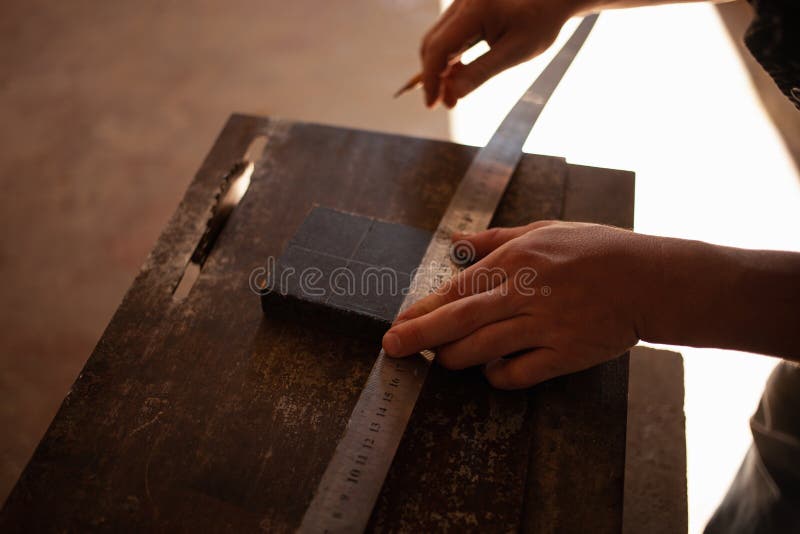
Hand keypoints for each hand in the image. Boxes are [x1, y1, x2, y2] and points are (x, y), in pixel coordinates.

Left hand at [382, 221, 658, 388]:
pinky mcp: (565, 354)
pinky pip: (517, 373)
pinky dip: (496, 376)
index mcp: (516, 260)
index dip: (423, 309)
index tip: (399, 322)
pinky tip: (492, 370)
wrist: (648, 278)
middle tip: (392, 349)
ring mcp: (544, 325)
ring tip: (441, 359)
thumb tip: (454, 242)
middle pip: (458, 321)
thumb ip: (494, 239)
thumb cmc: (594, 250)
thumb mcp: (543, 230)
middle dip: (418, 337)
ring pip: (480, 350)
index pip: (456, 289)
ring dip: (453, 358)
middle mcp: (524, 293)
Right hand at [419, 0, 579, 107]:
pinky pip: (448, 36)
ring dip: (441, 69)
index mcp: (475, 10)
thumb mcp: (514, 52)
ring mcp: (462, 3)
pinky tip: (459, 76)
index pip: (439, 48)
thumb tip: (451, 94)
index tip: (431, 105)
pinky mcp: (465, 9)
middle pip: (432, 44)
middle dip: (434, 76)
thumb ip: (481, 72)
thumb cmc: (540, 24)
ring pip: (438, 41)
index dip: (431, 79)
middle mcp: (463, 2)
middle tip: (446, 103)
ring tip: (454, 94)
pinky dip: (450, 58)